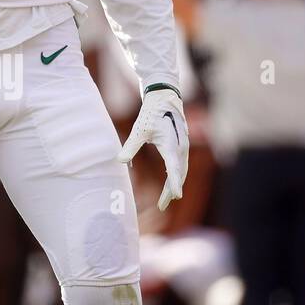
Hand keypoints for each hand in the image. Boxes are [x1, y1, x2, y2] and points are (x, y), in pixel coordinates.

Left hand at [120, 87, 188, 211]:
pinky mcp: (182, 145)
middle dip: (171, 190)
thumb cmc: (151, 112)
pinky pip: (181, 165)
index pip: (174, 168)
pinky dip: (176, 176)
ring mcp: (183, 146)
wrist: (164, 98)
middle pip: (179, 174)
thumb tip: (121, 161)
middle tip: (162, 206)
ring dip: (174, 184)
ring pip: (181, 170)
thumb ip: (131, 145)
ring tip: (165, 200)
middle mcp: (181, 147)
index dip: (175, 183)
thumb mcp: (139, 129)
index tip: (176, 196)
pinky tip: (169, 184)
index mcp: (171, 144)